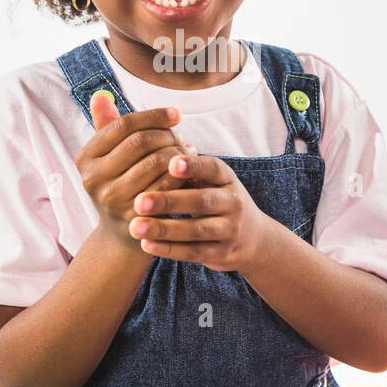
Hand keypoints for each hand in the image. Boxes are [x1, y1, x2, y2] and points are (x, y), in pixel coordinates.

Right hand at [76, 92, 196, 247]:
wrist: (123, 234)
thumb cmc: (120, 184)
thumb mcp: (108, 157)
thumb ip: (106, 126)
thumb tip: (100, 96)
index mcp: (85, 158)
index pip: (123, 125)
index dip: (153, 115)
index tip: (176, 114)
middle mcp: (93, 179)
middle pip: (142, 141)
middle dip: (168, 135)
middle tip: (181, 137)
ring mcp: (113, 199)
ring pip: (158, 161)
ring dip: (178, 152)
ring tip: (187, 152)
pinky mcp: (135, 216)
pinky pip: (168, 185)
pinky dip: (182, 174)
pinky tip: (189, 171)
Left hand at [125, 153, 277, 273]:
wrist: (251, 237)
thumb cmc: (216, 198)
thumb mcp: (208, 178)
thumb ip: (182, 162)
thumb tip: (147, 133)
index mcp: (226, 178)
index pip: (212, 168)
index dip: (193, 166)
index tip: (171, 162)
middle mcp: (232, 202)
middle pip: (201, 201)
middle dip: (169, 201)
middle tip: (139, 201)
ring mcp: (229, 230)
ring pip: (196, 230)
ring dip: (164, 229)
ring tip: (135, 227)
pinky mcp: (221, 253)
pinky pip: (193, 252)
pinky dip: (169, 250)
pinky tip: (146, 245)